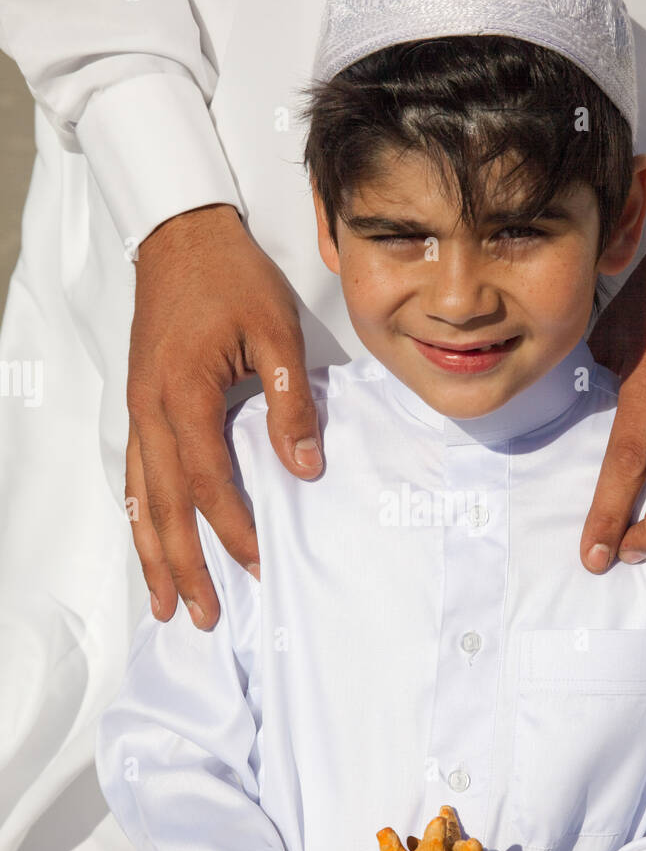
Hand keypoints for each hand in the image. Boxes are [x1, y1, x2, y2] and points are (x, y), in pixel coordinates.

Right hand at [126, 203, 323, 629]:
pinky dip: (141, 516)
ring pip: (140, 498)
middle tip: (201, 617)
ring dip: (154, 553)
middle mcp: (150, 411)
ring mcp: (138, 409)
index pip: (209, 481)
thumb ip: (289, 404)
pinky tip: (151, 540)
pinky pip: (135, 473)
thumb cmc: (232, 278)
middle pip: (165, 507)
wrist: (180, 233)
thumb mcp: (276, 332)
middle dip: (183, 566)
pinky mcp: (139, 403)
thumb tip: (304, 468)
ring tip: (166, 602)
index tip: (259, 564)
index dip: (233, 528)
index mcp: (184, 395)